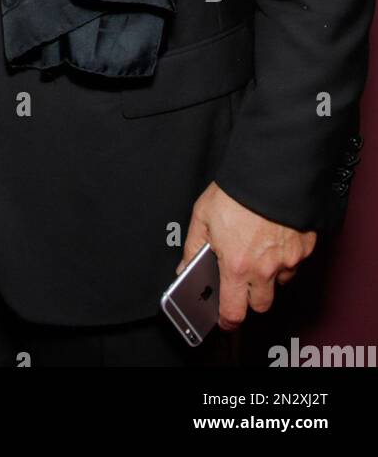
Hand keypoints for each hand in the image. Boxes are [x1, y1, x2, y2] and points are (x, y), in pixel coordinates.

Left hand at [177, 181, 315, 329]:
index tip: (224, 319)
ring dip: (269, 275)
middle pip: (261, 304)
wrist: (270, 171)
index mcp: (236, 265)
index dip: (227, 320)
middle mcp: (265, 269)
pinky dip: (285, 256)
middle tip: (241, 279)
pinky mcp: (305, 248)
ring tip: (257, 249)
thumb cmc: (236, 191)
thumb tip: (185, 267)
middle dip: (250, 297)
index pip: (234, 312)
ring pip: (280, 282)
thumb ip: (194, 247)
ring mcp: (288, 260)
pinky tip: (273, 236)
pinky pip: (295, 262)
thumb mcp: (202, 215)